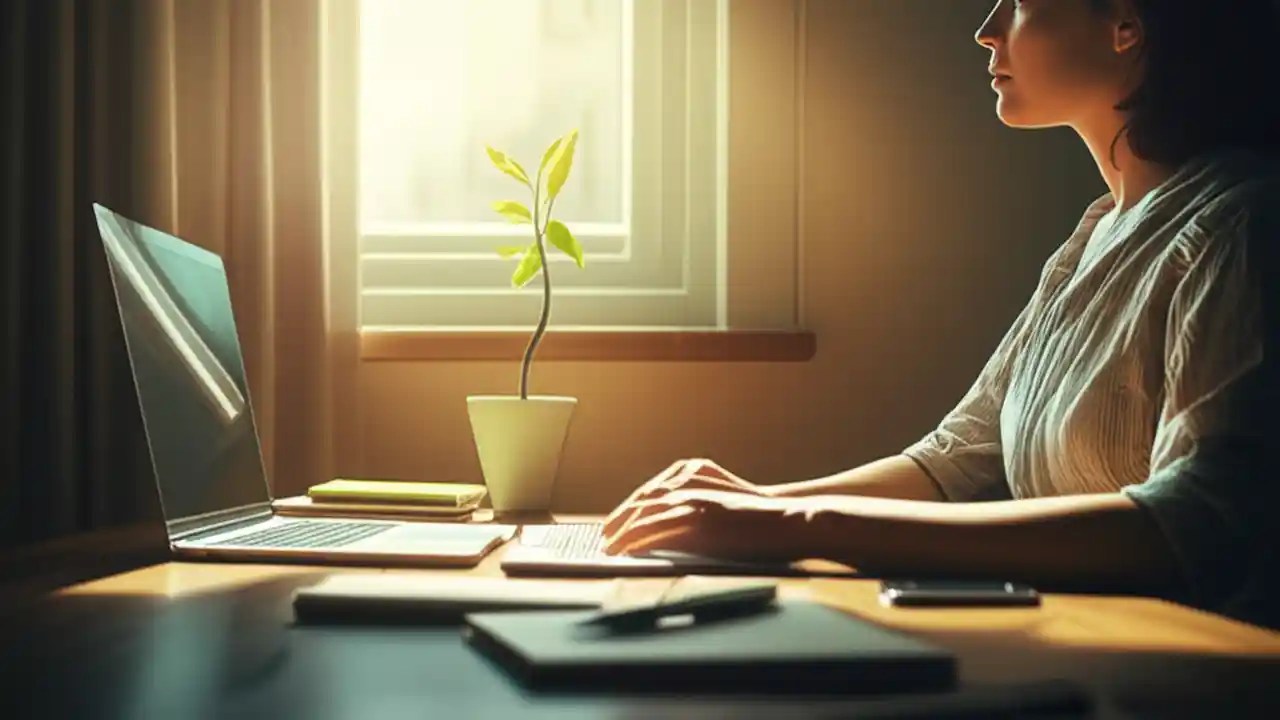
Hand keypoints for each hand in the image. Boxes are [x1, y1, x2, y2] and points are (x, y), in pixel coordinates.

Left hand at [603, 488, 806, 559]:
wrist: (786, 521)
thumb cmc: (759, 522)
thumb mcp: (721, 510)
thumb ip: (694, 514)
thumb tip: (668, 535)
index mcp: (693, 477)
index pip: (649, 494)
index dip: (630, 510)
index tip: (615, 525)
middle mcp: (688, 486)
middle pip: (640, 502)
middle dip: (619, 521)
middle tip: (604, 538)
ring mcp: (690, 501)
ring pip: (642, 516)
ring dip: (621, 533)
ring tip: (608, 549)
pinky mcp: (695, 520)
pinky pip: (655, 531)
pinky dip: (636, 542)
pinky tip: (626, 553)